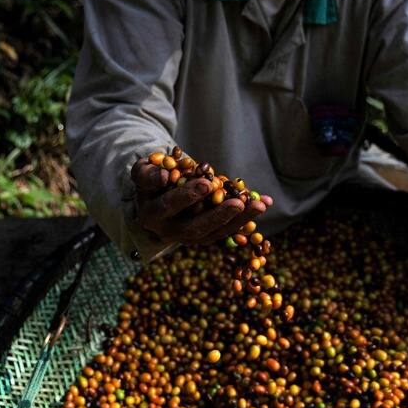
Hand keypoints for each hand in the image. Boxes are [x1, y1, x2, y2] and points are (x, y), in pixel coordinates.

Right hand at [131, 158, 272, 244]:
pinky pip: (226, 231)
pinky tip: (263, 203)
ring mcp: (187, 237)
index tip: (205, 183)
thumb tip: (164, 177)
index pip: (167, 205)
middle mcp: (168, 231)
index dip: (185, 196)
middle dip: (217, 214)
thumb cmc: (152, 176)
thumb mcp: (144, 170)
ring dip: (239, 220)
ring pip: (215, 232)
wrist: (156, 196)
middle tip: (237, 203)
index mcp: (150, 214)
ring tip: (259, 205)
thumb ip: (149, 173)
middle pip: (194, 226)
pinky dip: (246, 218)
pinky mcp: (203, 237)